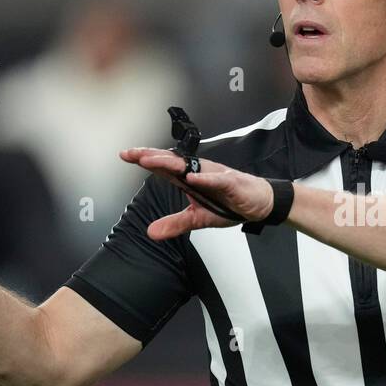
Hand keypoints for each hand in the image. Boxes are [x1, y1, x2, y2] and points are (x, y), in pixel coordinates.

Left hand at [119, 146, 274, 239]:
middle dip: (150, 156)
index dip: (144, 159)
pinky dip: (205, 179)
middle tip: (131, 154)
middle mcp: (199, 172)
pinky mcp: (231, 183)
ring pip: (189, 166)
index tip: (125, 155)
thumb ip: (175, 223)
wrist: (259, 203)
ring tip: (150, 161)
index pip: (163, 167)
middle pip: (171, 161)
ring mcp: (214, 176)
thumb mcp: (198, 218)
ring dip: (169, 163)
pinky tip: (192, 177)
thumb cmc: (231, 204)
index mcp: (189, 179)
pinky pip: (217, 180)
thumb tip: (151, 232)